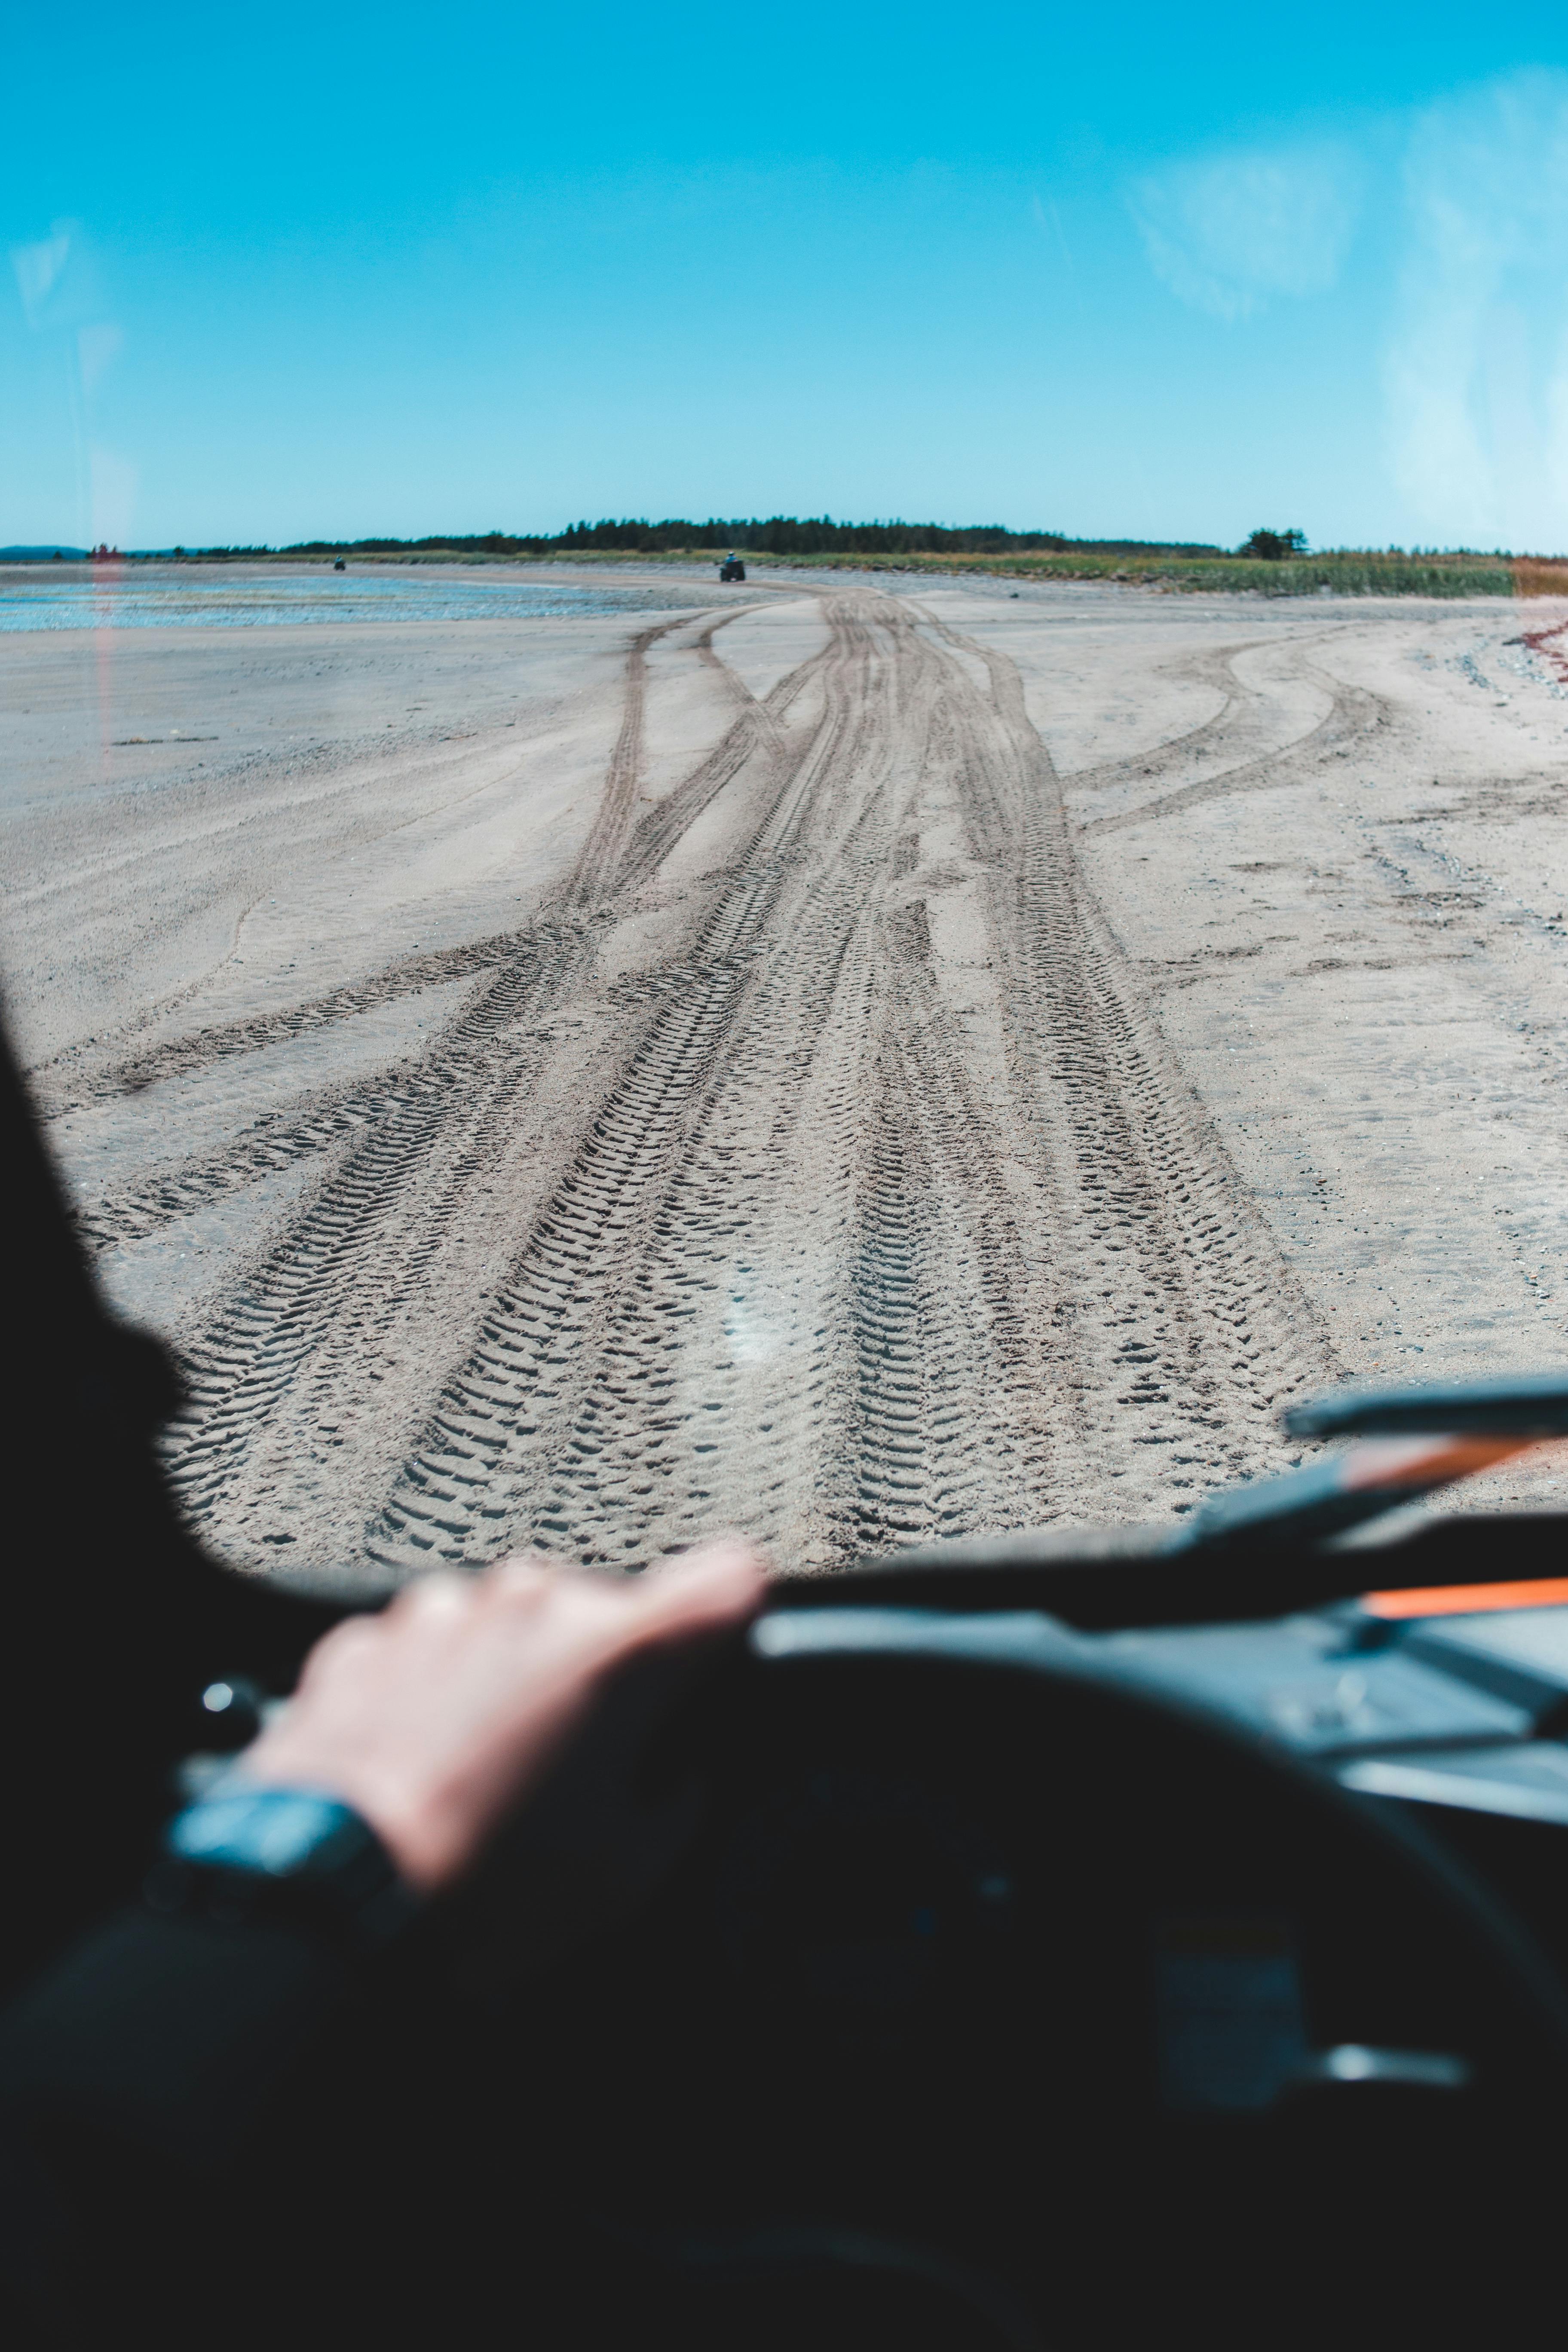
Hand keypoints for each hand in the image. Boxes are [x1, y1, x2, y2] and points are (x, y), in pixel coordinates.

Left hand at [237, 1540, 764, 1892]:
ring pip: (510, 1626)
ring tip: (478, 1778)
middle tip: (568, 1770)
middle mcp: (534, 1602)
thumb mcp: (628, 1873)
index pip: (730, 1576)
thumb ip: (677, 1795)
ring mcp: (440, 1611)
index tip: (710, 1663)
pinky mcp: (366, 1639)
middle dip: (597, 1677)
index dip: (728, 1621)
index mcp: (619, 1652)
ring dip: (509, 1681)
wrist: (322, 1907)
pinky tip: (415, 1770)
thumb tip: (675, 1771)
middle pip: (604, 1614)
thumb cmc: (482, 1897)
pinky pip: (428, 1649)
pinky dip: (431, 1693)